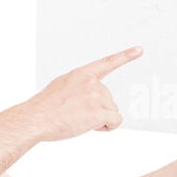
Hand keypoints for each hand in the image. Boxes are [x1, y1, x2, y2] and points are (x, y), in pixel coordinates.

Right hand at [22, 45, 142, 140]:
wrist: (36, 119)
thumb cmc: (44, 109)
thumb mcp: (60, 87)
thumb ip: (78, 88)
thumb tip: (87, 100)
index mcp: (81, 74)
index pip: (107, 62)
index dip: (125, 56)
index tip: (140, 50)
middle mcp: (91, 82)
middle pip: (109, 100)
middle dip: (98, 111)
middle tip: (77, 115)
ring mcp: (96, 95)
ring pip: (112, 111)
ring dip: (101, 120)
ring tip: (79, 121)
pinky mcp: (99, 110)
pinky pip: (115, 121)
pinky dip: (108, 127)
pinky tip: (91, 127)